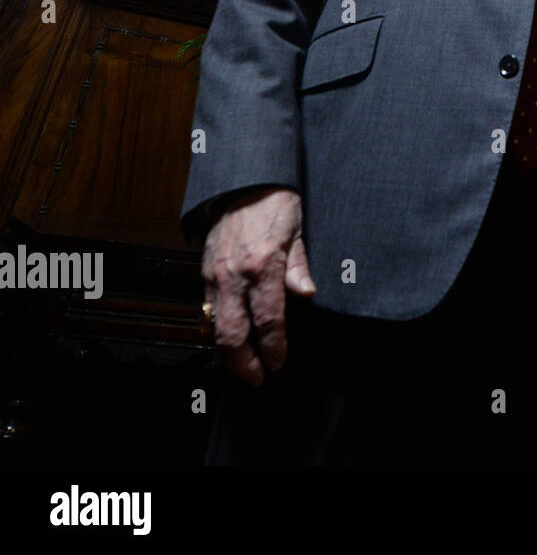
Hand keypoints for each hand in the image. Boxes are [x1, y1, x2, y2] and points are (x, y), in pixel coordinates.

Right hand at [202, 186, 314, 385]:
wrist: (243, 181)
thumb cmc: (274, 202)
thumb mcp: (297, 230)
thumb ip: (299, 266)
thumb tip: (306, 294)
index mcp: (262, 265)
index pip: (268, 319)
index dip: (274, 347)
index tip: (279, 362)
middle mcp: (235, 275)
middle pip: (233, 333)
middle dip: (244, 363)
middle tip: (257, 379)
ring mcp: (216, 275)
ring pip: (216, 326)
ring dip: (228, 352)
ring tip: (243, 367)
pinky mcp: (205, 272)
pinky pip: (208, 309)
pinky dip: (217, 329)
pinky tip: (229, 339)